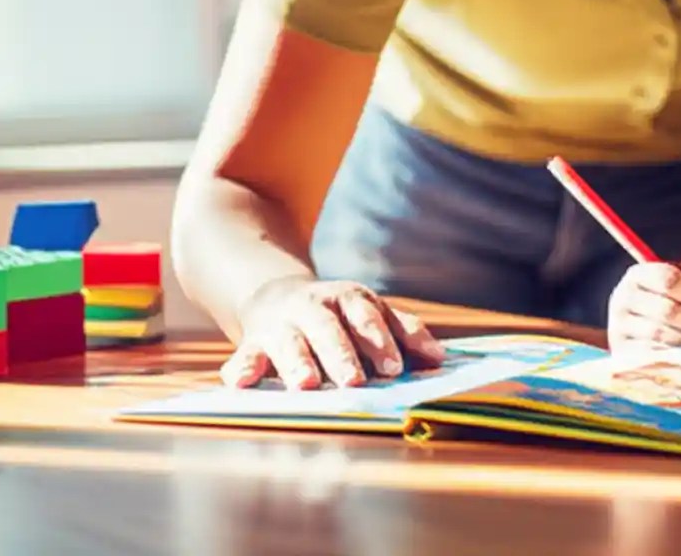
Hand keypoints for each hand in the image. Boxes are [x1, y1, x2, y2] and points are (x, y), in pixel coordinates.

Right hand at [218, 276, 445, 389]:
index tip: (393, 368)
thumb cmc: (339, 314)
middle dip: (341, 355)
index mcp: (349, 298)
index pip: (367, 318)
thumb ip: (404, 333)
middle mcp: (314, 308)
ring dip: (297, 364)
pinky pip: (245, 355)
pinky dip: (242, 368)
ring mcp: (281, 324)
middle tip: (354, 381)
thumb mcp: (371, 313)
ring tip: (306, 386)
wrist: (277, 294)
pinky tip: (240, 383)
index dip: (380, 341)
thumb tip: (440, 359)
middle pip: (328, 330)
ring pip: (289, 343)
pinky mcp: (252, 342)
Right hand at [607, 262, 680, 350]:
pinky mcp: (622, 352)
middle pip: (667, 310)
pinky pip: (653, 355)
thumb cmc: (678, 301)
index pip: (668, 279)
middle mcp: (622, 298)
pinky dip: (675, 356)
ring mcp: (618, 327)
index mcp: (638, 275)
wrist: (654, 326)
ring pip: (660, 334)